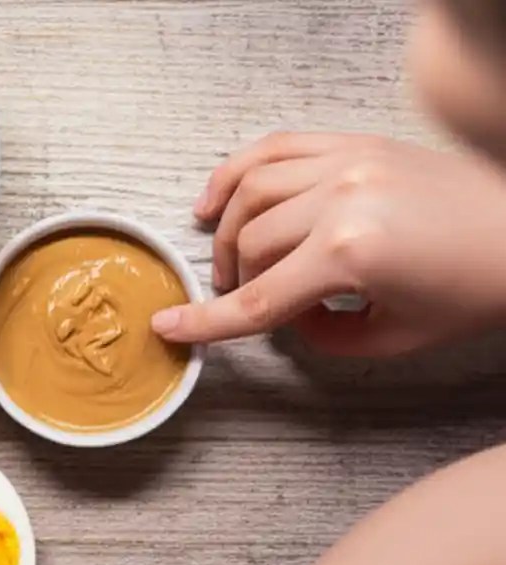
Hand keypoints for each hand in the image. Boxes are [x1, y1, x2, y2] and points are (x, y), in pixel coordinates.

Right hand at [152, 133, 505, 355]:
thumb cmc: (477, 286)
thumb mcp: (395, 338)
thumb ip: (323, 336)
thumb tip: (285, 319)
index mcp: (352, 253)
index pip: (260, 297)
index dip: (210, 321)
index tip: (171, 326)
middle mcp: (342, 197)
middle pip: (251, 244)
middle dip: (236, 280)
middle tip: (242, 301)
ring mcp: (348, 162)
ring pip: (250, 193)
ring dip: (231, 230)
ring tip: (234, 257)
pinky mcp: (356, 144)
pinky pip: (274, 148)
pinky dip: (236, 171)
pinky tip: (218, 197)